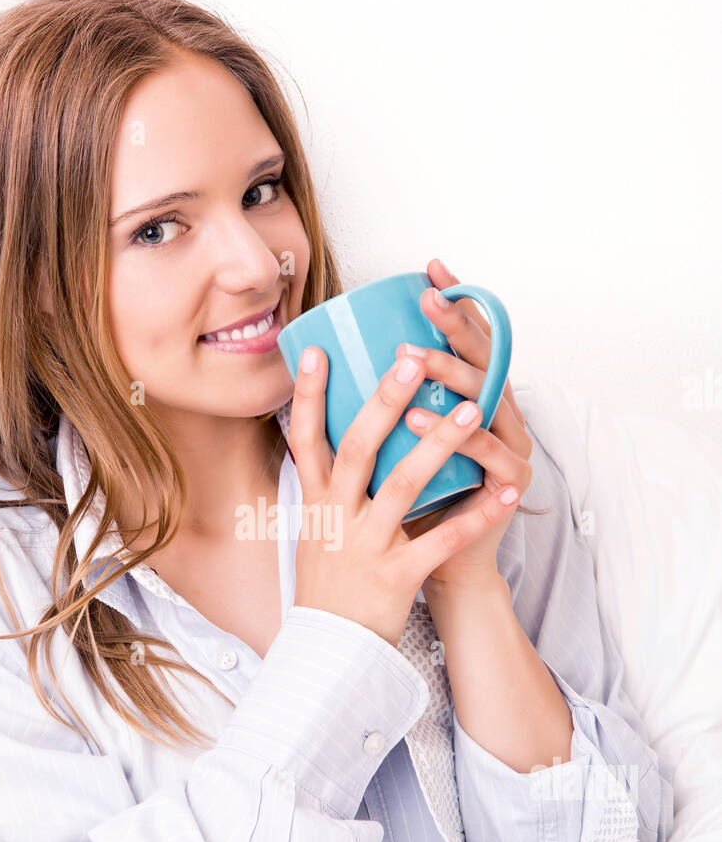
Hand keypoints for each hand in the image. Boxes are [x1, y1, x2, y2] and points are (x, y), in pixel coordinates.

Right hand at [288, 319, 525, 649]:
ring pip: (403, 486)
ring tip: (473, 408)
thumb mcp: (315, 530)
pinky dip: (478, 516)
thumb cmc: (329, 585)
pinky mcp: (396, 578)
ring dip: (441, 444)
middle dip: (386, 401)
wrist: (328, 653)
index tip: (316, 349)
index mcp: (315, 503)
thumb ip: (328, 486)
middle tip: (413, 359)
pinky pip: (442, 542)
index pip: (305, 439)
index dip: (308, 395)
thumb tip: (335, 434)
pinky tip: (508, 491)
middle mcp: (337, 518)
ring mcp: (366, 546)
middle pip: (358, 447)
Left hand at [399, 258, 532, 594]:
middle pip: (484, 361)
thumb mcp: (394, 448)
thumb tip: (329, 356)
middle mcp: (502, 419)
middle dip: (455, 328)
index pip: (469, 342)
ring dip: (454, 377)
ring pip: (489, 403)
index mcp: (476, 402)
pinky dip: (462, 439)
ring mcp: (512, 451)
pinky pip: (489, 458)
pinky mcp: (511, 488)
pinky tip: (429, 421)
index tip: (429, 268)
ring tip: (415, 359)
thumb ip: (383, 407)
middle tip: (428, 300)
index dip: (455, 305)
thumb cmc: (413, 508)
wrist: (444, 573)